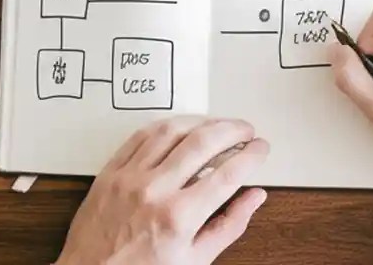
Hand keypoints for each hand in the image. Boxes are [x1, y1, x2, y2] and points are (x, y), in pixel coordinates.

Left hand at [56, 116, 268, 264]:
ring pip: (171, 130)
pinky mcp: (111, 170)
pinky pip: (141, 135)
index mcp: (179, 217)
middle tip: (245, 130)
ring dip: (200, 120)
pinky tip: (180, 126)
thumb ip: (229, 226)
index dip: (251, 155)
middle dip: (232, 129)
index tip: (261, 148)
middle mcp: (154, 190)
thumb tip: (255, 197)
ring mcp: (130, 176)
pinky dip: (166, 125)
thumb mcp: (195, 259)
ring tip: (217, 124)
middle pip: (202, 142)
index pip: (227, 174)